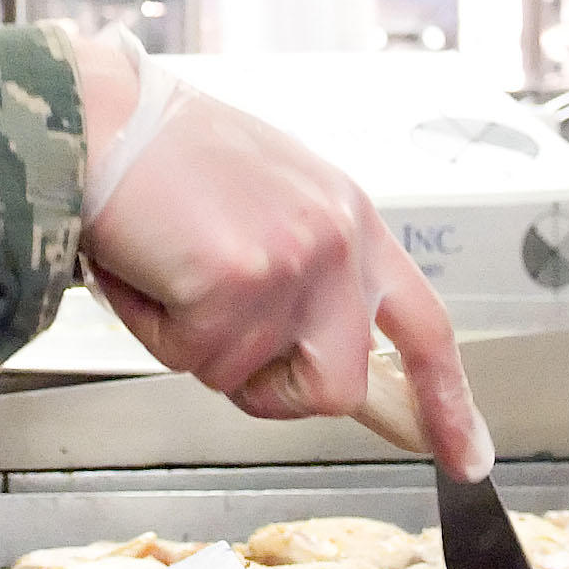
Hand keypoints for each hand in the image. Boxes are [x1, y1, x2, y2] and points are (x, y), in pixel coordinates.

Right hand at [73, 73, 491, 479]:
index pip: (424, 327)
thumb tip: (323, 359)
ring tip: (167, 268)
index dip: (447, 400)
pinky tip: (144, 265)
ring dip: (191, 343)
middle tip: (210, 335)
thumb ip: (309, 276)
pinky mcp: (237, 281)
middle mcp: (337, 242)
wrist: (101, 113)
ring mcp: (294, 263)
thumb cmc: (165, 154)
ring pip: (245, 379)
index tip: (466, 454)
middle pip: (338, 387)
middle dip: (272, 390)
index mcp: (351, 221)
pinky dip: (152, 326)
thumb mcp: (270, 204)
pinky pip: (188, 357)